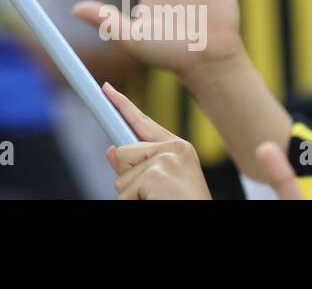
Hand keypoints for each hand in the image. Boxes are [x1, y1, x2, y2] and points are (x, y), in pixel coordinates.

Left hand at [103, 83, 210, 199]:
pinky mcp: (158, 176)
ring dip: (132, 196)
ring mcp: (167, 161)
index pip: (143, 122)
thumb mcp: (162, 182)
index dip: (122, 105)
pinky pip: (124, 193)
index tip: (105, 88)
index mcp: (178, 148)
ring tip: (158, 201)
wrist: (205, 223)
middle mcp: (175, 149)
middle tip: (154, 194)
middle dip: (129, 178)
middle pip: (123, 153)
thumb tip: (112, 150)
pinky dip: (133, 203)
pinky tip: (157, 203)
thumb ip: (138, 165)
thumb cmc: (184, 203)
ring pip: (121, 177)